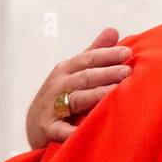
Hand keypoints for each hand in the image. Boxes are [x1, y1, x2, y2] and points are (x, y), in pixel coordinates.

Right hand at [26, 28, 131, 148]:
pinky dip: (73, 131)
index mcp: (66, 69)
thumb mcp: (74, 72)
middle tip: (127, 71)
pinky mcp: (48, 129)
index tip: (128, 52)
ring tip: (115, 91)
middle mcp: (58, 85)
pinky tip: (87, 130)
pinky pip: (62, 130)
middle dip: (106, 73)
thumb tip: (113, 30)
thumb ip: (94, 52)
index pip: (88, 59)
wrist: (34, 127)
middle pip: (85, 77)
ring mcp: (52, 107)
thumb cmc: (60, 96)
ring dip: (96, 95)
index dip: (107, 55)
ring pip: (77, 99)